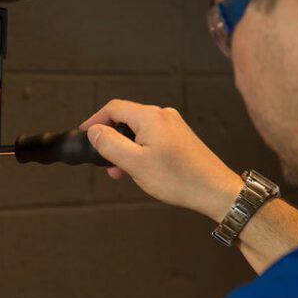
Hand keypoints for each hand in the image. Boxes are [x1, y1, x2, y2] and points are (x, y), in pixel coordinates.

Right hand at [81, 100, 243, 221]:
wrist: (213, 189)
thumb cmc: (180, 178)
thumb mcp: (134, 163)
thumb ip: (110, 144)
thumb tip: (94, 132)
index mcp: (150, 117)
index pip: (113, 108)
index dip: (95, 120)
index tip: (85, 133)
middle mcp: (163, 116)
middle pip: (126, 119)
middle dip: (111, 138)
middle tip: (102, 159)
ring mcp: (172, 126)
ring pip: (138, 131)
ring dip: (124, 148)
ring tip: (120, 170)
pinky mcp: (179, 138)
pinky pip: (151, 138)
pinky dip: (139, 151)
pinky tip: (137, 169)